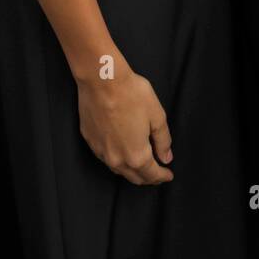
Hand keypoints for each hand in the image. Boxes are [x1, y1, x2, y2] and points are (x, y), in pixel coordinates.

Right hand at [77, 65, 174, 185]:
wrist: (102, 80)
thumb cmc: (131, 94)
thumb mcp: (157, 115)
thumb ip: (163, 140)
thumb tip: (166, 156)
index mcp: (136, 155)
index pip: (152, 174)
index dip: (162, 176)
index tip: (168, 176)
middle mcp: (116, 159)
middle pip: (134, 177)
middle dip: (148, 178)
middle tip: (157, 174)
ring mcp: (100, 151)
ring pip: (118, 169)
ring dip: (131, 170)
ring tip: (141, 165)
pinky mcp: (90, 140)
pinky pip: (105, 157)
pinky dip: (116, 159)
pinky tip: (121, 151)